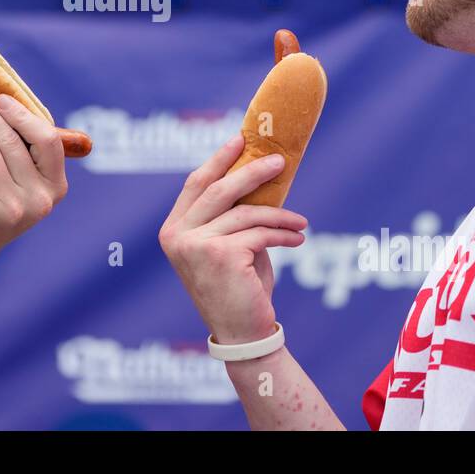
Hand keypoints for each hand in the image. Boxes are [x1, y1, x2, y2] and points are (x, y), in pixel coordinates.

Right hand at [159, 134, 307, 343]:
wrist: (242, 334)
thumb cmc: (238, 287)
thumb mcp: (230, 245)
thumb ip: (231, 215)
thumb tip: (258, 173)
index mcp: (173, 229)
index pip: (196, 184)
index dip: (219, 160)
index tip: (241, 140)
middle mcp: (177, 236)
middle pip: (219, 190)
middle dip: (253, 172)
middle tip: (280, 161)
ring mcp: (195, 245)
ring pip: (246, 213)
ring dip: (279, 215)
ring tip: (301, 221)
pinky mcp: (220, 255)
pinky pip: (259, 234)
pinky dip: (283, 234)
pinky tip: (298, 239)